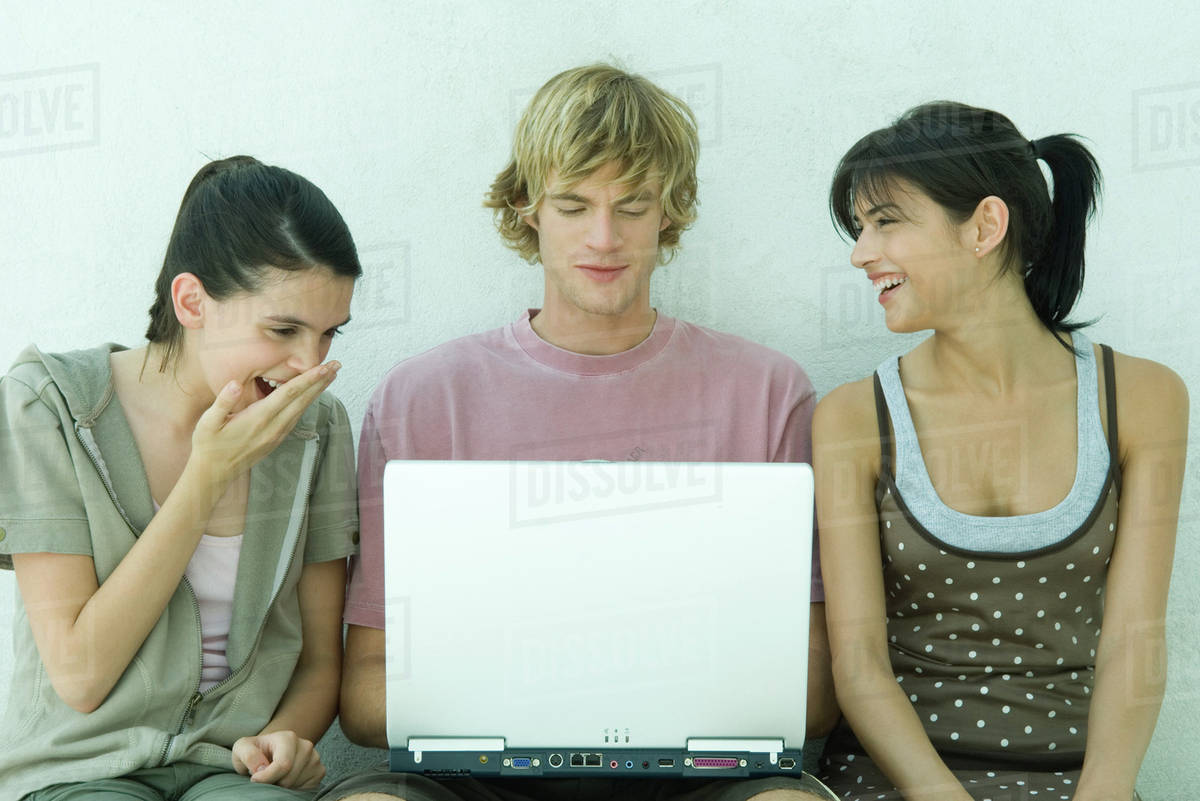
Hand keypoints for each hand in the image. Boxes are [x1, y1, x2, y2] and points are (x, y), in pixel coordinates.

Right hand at [190, 361, 339, 486]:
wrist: (214, 473)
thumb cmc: (208, 444)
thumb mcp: (208, 422)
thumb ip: (223, 402)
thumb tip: (234, 384)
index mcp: (259, 418)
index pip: (289, 394)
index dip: (308, 379)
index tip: (324, 367)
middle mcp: (273, 427)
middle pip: (303, 400)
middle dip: (321, 381)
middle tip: (337, 365)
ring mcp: (277, 435)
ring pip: (303, 408)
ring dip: (318, 391)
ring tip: (330, 375)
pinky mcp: (276, 439)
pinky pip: (296, 417)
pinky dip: (307, 403)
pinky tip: (312, 395)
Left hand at [232, 730, 325, 788]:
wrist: (271, 751)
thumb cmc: (256, 750)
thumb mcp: (243, 748)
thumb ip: (248, 755)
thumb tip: (261, 768)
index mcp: (288, 737)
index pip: (283, 765)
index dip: (266, 778)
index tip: (255, 779)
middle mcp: (306, 746)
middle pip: (289, 778)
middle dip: (274, 783)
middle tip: (266, 776)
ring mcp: (315, 758)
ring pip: (296, 785)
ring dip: (282, 786)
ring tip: (276, 776)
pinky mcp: (319, 771)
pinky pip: (305, 789)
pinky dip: (293, 789)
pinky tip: (286, 779)